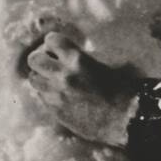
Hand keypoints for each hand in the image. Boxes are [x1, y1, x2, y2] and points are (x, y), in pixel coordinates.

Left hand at [21, 16, 145, 144]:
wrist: (127, 120)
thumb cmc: (124, 90)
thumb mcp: (109, 64)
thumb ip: (87, 57)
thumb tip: (75, 52)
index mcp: (77, 60)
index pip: (51, 40)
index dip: (55, 43)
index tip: (60, 48)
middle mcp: (63, 76)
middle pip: (34, 59)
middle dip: (42, 59)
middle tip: (52, 63)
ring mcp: (57, 95)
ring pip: (34, 79)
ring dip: (42, 77)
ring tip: (54, 81)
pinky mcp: (57, 112)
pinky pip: (42, 98)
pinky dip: (48, 94)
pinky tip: (61, 96)